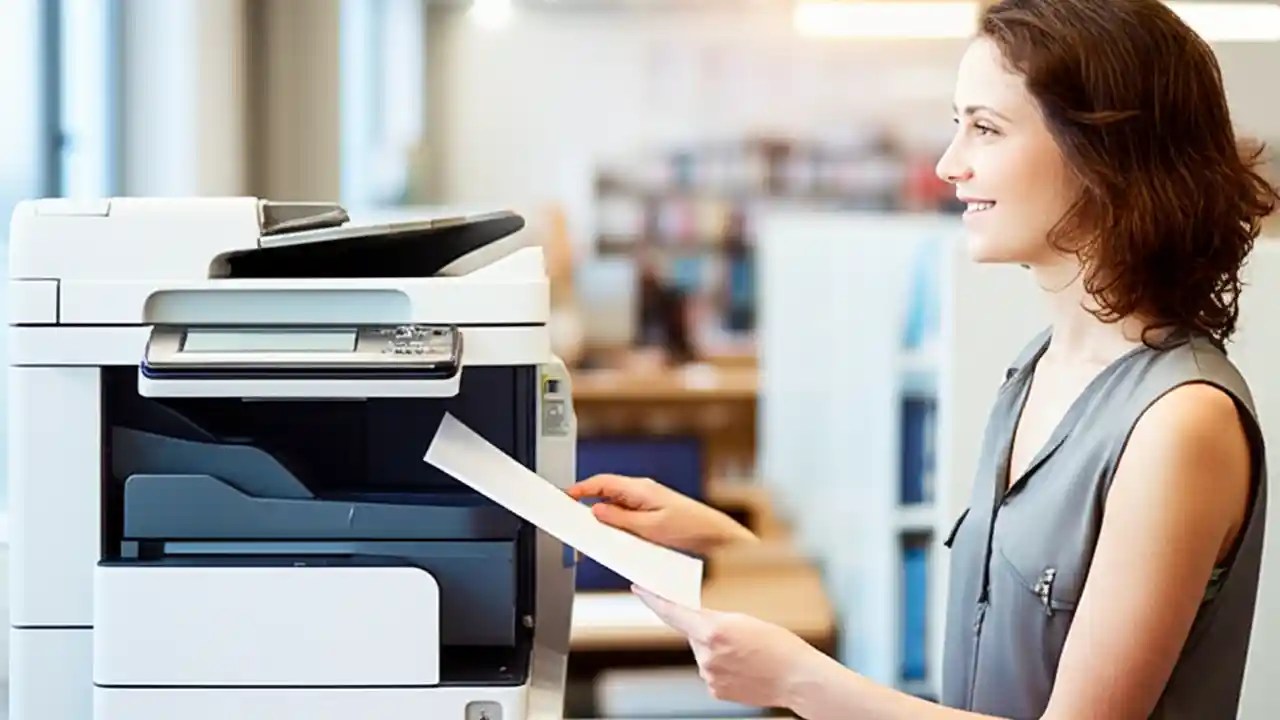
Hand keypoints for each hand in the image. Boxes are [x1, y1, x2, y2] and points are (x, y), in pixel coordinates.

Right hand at [566, 473, 755, 554]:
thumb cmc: (689, 526)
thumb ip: (621, 520)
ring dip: (602, 519)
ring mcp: (645, 502)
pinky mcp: (650, 514)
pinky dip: (615, 526)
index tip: (565, 496)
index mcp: (639, 489)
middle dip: (587, 506)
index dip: (580, 488)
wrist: (714, 534)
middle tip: (573, 521)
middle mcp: (641, 492)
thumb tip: (597, 512)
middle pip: (605, 494)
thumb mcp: (650, 527)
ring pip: (614, 507)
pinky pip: (625, 516)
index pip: (601, 482)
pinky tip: (613, 539)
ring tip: (591, 536)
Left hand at [633, 585, 831, 709]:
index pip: (673, 612)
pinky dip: (724, 667)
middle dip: (707, 630)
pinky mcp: (715, 690)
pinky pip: (712, 671)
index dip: (652, 599)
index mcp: (713, 630)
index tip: (639, 588)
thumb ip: (715, 620)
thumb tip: (698, 626)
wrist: (797, 677)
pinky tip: (745, 667)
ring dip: (718, 650)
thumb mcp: (745, 619)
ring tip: (748, 654)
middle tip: (738, 634)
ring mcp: (709, 675)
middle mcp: (706, 654)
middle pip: (693, 634)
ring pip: (703, 654)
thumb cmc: (779, 644)